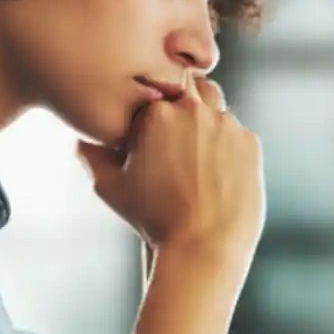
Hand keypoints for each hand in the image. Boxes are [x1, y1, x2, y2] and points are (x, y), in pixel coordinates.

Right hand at [77, 72, 265, 265]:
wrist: (204, 247)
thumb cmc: (154, 221)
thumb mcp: (111, 189)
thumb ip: (93, 156)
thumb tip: (83, 139)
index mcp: (154, 114)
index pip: (153, 89)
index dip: (153, 104)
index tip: (154, 124)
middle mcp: (192, 111)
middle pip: (189, 86)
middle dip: (184, 100)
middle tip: (180, 132)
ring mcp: (225, 125)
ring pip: (217, 105)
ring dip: (208, 119)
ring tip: (200, 153)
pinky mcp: (250, 142)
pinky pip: (238, 132)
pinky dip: (229, 145)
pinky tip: (220, 173)